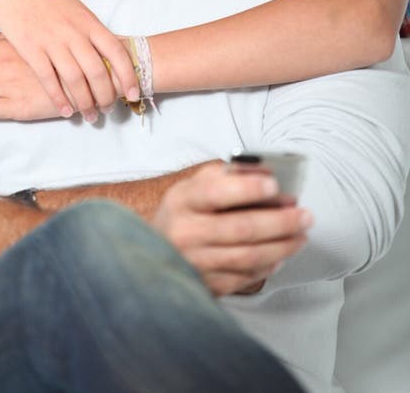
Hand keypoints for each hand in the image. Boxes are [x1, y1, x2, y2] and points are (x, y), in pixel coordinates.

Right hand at [0, 0, 139, 116]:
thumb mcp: (76, 9)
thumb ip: (90, 31)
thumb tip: (106, 54)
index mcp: (88, 21)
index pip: (116, 51)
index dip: (127, 75)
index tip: (132, 93)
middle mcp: (74, 32)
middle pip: (97, 71)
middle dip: (106, 96)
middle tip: (108, 110)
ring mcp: (52, 41)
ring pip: (75, 79)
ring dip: (85, 102)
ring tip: (90, 116)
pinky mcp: (30, 49)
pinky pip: (48, 79)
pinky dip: (59, 98)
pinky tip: (66, 111)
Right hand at [152, 162, 312, 295]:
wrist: (154, 251)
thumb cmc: (183, 213)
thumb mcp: (193, 186)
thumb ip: (225, 176)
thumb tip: (264, 171)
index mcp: (182, 201)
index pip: (216, 193)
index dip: (248, 189)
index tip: (274, 185)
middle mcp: (185, 234)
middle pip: (241, 229)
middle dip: (280, 222)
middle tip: (305, 216)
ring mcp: (195, 263)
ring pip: (248, 257)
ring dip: (282, 246)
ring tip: (301, 235)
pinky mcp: (207, 286)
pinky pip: (246, 278)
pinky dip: (269, 266)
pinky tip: (281, 255)